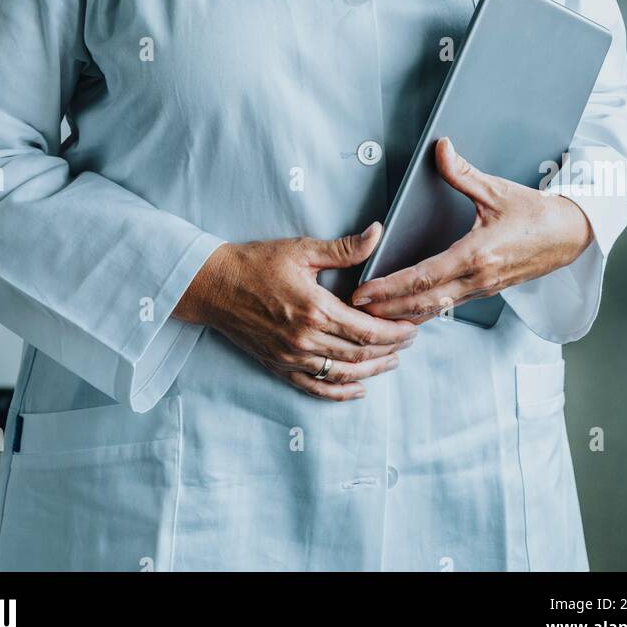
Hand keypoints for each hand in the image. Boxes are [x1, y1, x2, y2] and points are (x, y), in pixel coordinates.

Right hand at [175, 226, 416, 399]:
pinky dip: (340, 392)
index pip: (368, 329)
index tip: (412, 328)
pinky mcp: (279, 366)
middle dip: (390, 350)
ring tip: (392, 362)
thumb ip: (344, 248)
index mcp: (315, 309)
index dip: (395, 332)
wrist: (213, 285)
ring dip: (372, 371)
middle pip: (360, 354)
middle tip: (409, 341)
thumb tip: (377, 233)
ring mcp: (291, 357)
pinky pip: (315, 387)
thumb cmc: (256, 263)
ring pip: (342, 373)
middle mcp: (305, 339)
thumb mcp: (302, 250)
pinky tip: (358, 389)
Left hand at [351, 137, 593, 322]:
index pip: (423, 276)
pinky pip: (450, 307)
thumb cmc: (537, 214)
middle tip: (355, 311)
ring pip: (436, 309)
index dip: (390, 286)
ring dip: (404, 315)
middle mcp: (477, 278)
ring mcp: (483, 289)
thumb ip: (463, 172)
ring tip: (374, 318)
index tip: (365, 291)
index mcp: (476, 254)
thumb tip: (441, 149)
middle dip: (387, 309)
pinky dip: (425, 312)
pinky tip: (409, 313)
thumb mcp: (497, 190)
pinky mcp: (487, 290)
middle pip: (423, 302)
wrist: (571, 236)